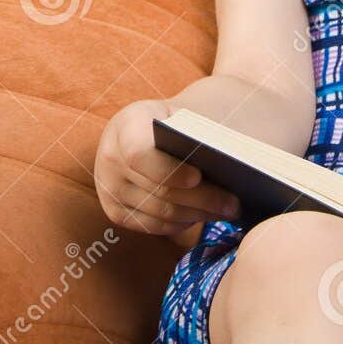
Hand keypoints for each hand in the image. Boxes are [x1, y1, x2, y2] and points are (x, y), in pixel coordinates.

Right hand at [93, 98, 241, 239]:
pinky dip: (180, 223)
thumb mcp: (181, 117)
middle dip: (201, 199)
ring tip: (225, 212)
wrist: (143, 130)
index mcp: (126, 125)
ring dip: (196, 215)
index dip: (169, 170)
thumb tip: (229, 160)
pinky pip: (152, 226)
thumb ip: (197, 136)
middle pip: (159, 190)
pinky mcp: (114, 211)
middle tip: (233, 204)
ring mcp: (109, 188)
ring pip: (159, 212)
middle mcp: (110, 158)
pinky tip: (201, 216)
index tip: (198, 177)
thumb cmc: (172, 122)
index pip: (140, 155)